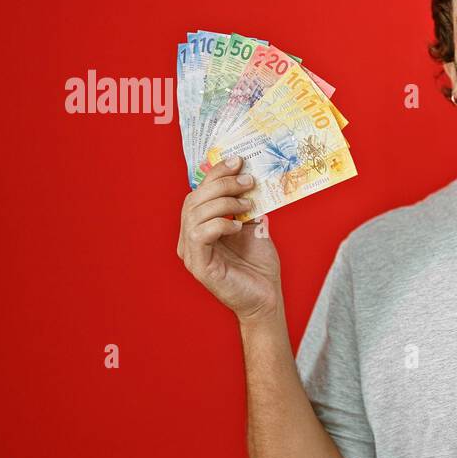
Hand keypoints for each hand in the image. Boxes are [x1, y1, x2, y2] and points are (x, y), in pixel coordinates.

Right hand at [177, 157, 282, 322]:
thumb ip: (246, 205)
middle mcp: (189, 238)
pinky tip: (238, 226)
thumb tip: (249, 177)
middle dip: (222, 184)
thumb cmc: (258, 266)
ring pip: (194, 214)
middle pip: (194, 199)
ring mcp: (191, 253)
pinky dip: (219, 224)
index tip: (238, 160)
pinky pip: (199, 235)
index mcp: (199, 226)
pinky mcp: (199, 266)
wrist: (266, 297)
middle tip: (248, 181)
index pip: (199, 193)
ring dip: (224, 202)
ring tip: (247, 204)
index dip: (216, 173)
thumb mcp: (253, 226)